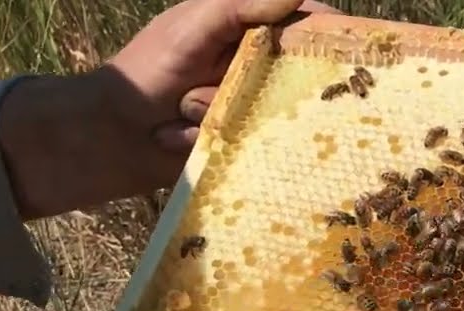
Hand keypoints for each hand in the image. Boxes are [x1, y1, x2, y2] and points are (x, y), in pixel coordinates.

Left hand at [0, 0, 336, 219]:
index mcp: (246, 29)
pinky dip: (216, 139)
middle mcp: (255, 67)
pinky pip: (256, 145)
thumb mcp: (192, 27)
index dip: (330, 30)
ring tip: (185, 110)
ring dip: (228, 113)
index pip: (301, 21)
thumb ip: (240, 6)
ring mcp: (251, 106)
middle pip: (301, 72)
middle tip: (249, 90)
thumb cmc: (147, 70)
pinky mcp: (243, 141)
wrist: (111, 134)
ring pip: (278, 114)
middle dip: (283, 85)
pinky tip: (179, 134)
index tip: (352, 44)